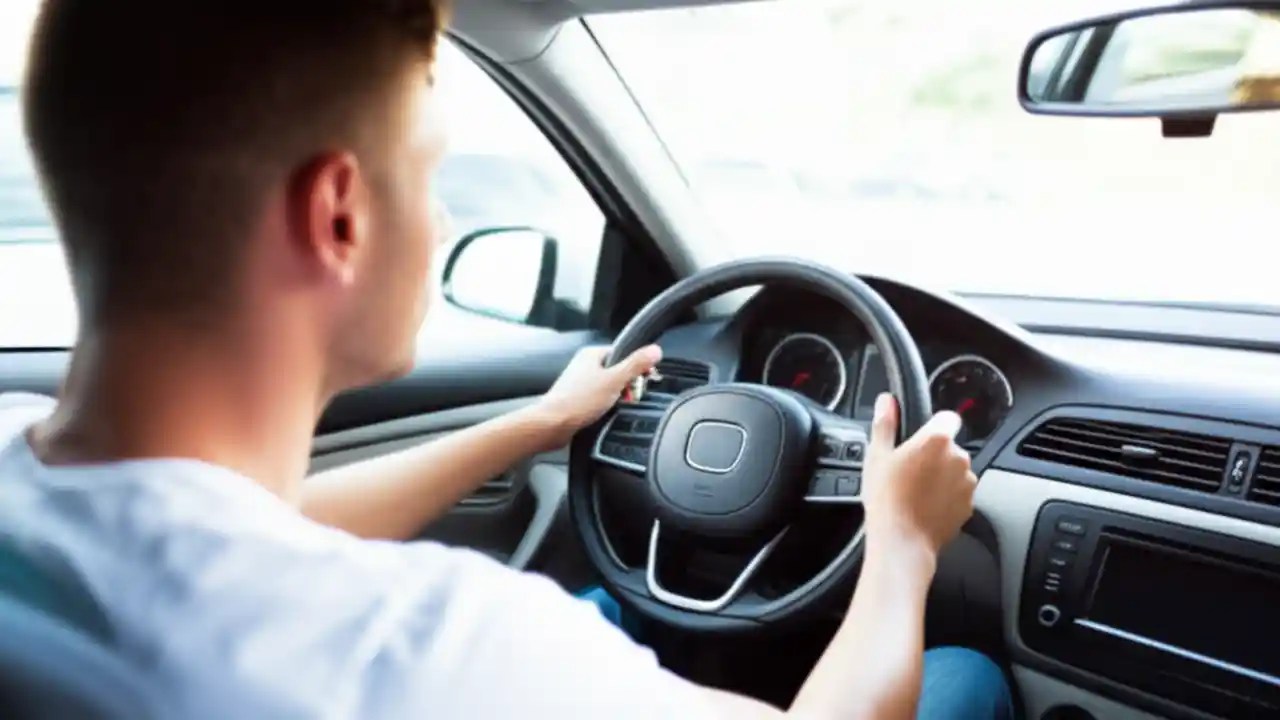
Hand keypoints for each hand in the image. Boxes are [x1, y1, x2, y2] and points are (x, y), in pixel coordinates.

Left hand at [533, 344, 662, 448]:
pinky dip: (605, 406)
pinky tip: (606, 415)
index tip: (645, 379)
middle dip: (626, 385)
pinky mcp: (576, 400)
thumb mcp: (614, 380)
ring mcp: (579, 383)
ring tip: (618, 407)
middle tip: (631, 396)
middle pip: (616, 371)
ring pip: (607, 387)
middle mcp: (584, 365)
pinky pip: (598, 400)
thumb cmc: (580, 400)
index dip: (636, 366)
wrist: (552, 425)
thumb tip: (655, 350)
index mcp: (591, 354)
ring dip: (617, 397)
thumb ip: (636, 365)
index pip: (622, 354)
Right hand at [860, 393, 976, 557]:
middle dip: (935, 455)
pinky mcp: (969, 505)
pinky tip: (925, 506)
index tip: (920, 439)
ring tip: (916, 491)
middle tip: (910, 470)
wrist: (901, 541)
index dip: (934, 426)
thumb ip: (885, 423)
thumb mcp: (877, 456)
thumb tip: (886, 401)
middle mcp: (958, 457)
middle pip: (950, 446)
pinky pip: (959, 493)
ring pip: (956, 470)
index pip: (948, 418)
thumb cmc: (886, 499)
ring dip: (943, 476)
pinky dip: (947, 496)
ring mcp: (967, 483)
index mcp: (936, 440)